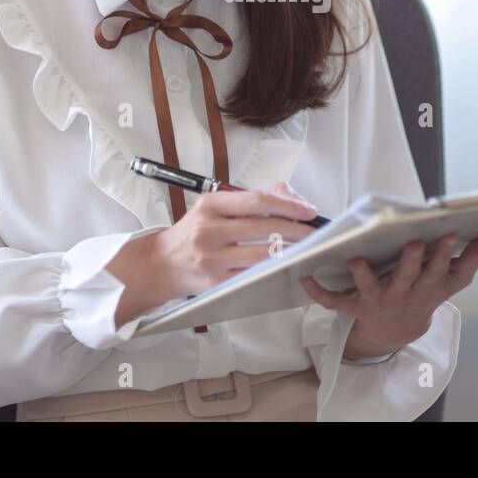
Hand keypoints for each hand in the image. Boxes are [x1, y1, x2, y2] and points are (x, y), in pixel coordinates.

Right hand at [153, 181, 317, 297]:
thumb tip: (289, 195)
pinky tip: (285, 266)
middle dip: (297, 229)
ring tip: (306, 248)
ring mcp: (211, 257)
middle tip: (314, 232)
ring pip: (262, 254)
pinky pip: (252, 275)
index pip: (257, 200)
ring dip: (289, 251)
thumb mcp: (214, 207)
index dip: (288, 205)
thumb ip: (251, 199)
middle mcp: (208, 229)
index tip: (308, 210)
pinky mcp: (215, 282)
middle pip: (264, 227)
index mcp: (210, 204)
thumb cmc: (192, 233)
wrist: (162, 263)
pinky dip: (272, 270)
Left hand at [299, 233, 477, 356]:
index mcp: (430, 284)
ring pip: (372, 288)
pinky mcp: (356, 307)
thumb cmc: (424, 293)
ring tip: (356, 260)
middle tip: (412, 243)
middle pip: (409, 276)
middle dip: (410, 261)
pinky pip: (335, 301)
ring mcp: (380, 301)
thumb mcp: (451, 281)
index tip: (450, 232)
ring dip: (364, 275)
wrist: (396, 330)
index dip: (446, 253)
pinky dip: (318, 292)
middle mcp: (405, 293)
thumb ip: (472, 258)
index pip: (441, 268)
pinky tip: (303, 278)